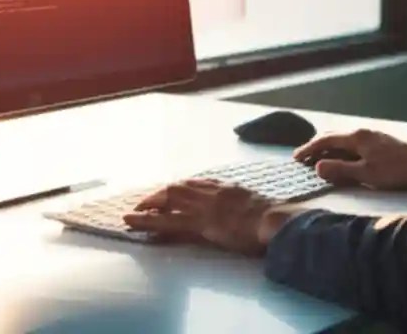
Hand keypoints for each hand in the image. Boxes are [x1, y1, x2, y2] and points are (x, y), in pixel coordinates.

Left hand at [121, 178, 300, 254]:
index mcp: (230, 188)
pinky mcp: (198, 223)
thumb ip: (251, 206)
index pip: (201, 183)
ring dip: (149, 204)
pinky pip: (166, 222)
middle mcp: (213, 192)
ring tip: (134, 211)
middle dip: (162, 194)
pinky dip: (146, 221)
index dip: (184, 188)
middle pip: (180, 188)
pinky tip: (131, 221)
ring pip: (168, 200)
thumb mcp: (262, 206)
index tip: (174, 191)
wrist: (276, 221)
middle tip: (147, 201)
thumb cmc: (276, 219)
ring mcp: (204, 206)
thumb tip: (254, 210)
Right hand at [293, 128, 406, 189]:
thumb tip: (317, 167)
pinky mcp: (381, 143)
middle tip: (303, 158)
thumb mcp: (365, 174)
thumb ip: (340, 170)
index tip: (296, 158)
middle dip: (316, 146)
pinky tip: (344, 160)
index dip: (309, 149)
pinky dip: (341, 150)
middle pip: (333, 136)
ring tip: (320, 159)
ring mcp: (373, 136)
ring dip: (329, 149)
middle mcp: (363, 132)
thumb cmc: (396, 171)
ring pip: (344, 140)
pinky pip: (353, 144)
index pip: (325, 140)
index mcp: (356, 137)